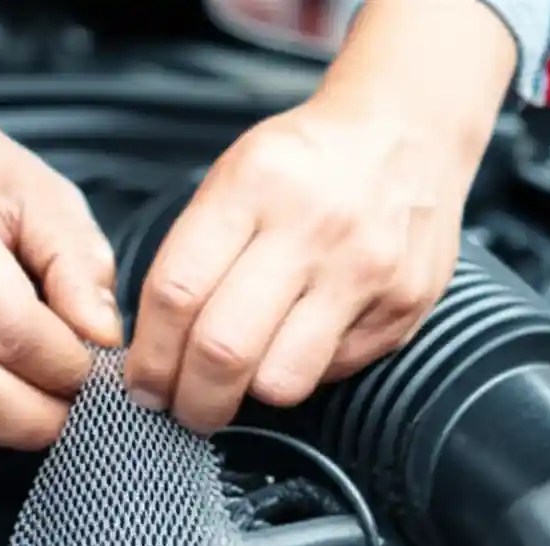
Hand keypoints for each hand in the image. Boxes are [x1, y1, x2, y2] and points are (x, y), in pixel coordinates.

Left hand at [124, 0, 514, 433]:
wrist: (406, 131)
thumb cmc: (303, 163)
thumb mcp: (234, 176)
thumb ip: (194, 254)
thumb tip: (157, 348)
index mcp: (254, 185)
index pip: (177, 293)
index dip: (150, 357)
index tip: (143, 384)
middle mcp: (313, 227)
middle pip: (225, 350)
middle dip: (191, 401)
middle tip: (182, 410)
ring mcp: (365, 269)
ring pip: (282, 380)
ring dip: (248, 398)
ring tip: (240, 383)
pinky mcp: (404, 305)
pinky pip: (333, 372)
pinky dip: (303, 371)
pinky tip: (298, 343)